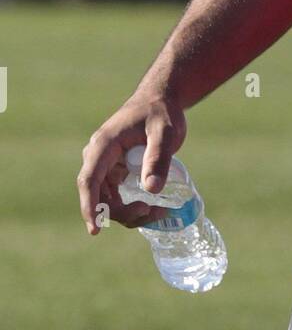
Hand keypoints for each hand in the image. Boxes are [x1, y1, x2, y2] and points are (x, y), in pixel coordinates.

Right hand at [77, 94, 186, 235]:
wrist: (161, 101)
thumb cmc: (162, 112)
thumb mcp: (165, 132)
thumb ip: (158, 157)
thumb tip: (151, 190)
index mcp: (103, 145)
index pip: (89, 180)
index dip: (90, 206)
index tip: (95, 229)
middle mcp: (98, 157)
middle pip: (99, 195)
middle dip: (122, 212)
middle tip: (154, 211)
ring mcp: (105, 165)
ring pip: (108, 200)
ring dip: (129, 212)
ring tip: (160, 211)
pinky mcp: (114, 171)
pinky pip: (117, 195)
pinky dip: (132, 206)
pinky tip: (154, 208)